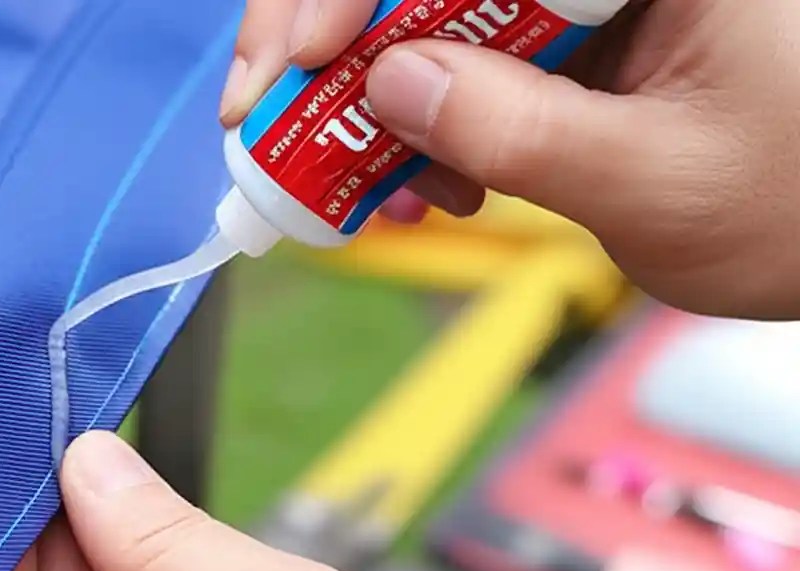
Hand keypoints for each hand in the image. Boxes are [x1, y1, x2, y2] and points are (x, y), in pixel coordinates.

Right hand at [222, 0, 799, 318]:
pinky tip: (429, 188)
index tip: (291, 67)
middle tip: (270, 127)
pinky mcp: (563, 43)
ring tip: (371, 194)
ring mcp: (577, 1)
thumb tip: (390, 83)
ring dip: (373, 103)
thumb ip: (519, 130)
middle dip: (338, 46)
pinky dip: (421, 129)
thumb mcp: (658, 180)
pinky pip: (462, 64)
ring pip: (428, 16)